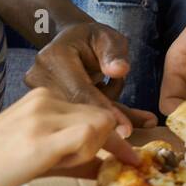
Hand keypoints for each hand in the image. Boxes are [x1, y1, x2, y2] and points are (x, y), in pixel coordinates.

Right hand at [0, 87, 121, 185]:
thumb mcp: (34, 154)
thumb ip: (72, 156)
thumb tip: (106, 165)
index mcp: (41, 98)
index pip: (94, 109)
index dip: (111, 135)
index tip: (128, 154)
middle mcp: (44, 100)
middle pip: (102, 117)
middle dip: (101, 145)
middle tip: (72, 164)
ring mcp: (42, 117)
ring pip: (100, 125)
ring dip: (90, 151)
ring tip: (55, 164)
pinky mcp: (41, 140)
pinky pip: (90, 135)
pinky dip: (88, 155)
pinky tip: (58, 165)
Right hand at [25, 21, 150, 162]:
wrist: (70, 41)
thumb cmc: (93, 39)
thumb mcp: (107, 37)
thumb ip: (113, 52)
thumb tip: (118, 71)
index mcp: (54, 57)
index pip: (81, 91)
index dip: (104, 111)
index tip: (125, 131)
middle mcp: (40, 78)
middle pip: (77, 112)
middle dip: (108, 128)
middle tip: (134, 148)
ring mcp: (40, 96)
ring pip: (78, 120)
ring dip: (108, 126)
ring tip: (144, 122)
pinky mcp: (46, 108)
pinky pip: (77, 120)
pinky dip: (101, 124)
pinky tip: (129, 125)